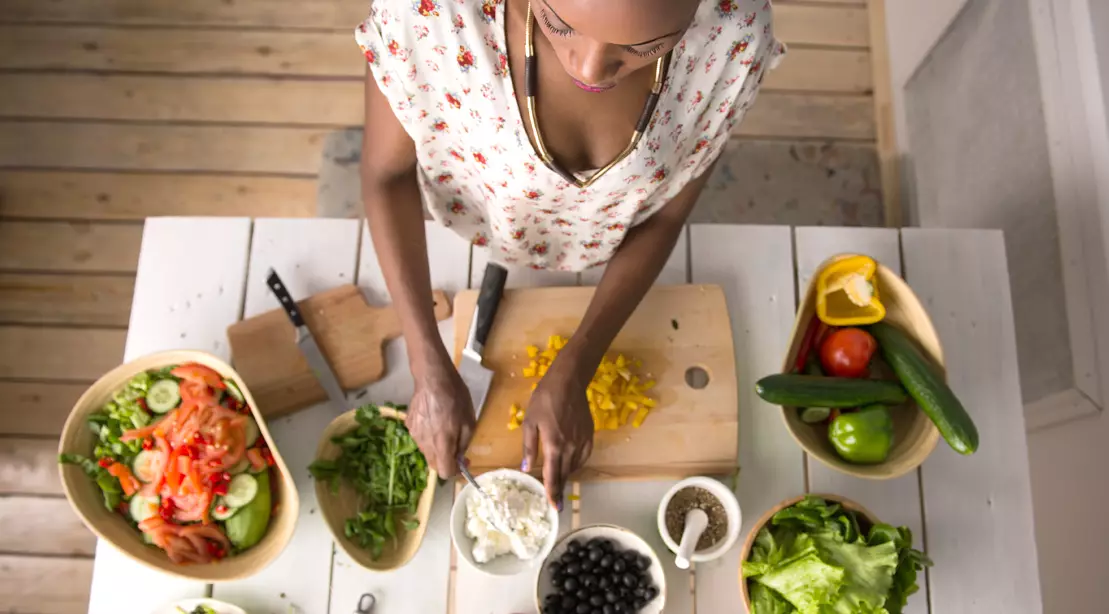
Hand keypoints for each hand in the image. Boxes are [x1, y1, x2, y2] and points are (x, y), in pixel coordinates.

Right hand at [405, 354, 475, 477]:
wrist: (433, 378)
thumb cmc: (455, 398)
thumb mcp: (469, 421)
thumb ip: (464, 444)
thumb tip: (460, 459)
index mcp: (442, 443)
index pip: (444, 472)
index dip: (455, 470)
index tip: (462, 461)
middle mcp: (425, 443)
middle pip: (434, 464)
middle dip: (446, 460)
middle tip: (455, 446)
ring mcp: (414, 434)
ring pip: (427, 451)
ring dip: (437, 448)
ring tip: (444, 428)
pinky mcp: (409, 425)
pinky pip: (420, 438)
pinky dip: (428, 436)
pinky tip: (433, 419)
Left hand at [521, 359, 593, 509]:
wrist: (569, 381)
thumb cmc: (544, 399)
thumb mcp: (530, 422)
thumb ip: (529, 447)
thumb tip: (527, 468)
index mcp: (554, 445)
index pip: (554, 475)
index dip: (553, 493)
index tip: (553, 507)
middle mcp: (571, 447)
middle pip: (565, 474)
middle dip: (560, 490)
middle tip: (556, 503)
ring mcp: (582, 442)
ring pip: (575, 466)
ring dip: (567, 476)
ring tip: (560, 482)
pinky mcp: (590, 435)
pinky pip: (584, 456)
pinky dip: (576, 464)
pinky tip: (570, 464)